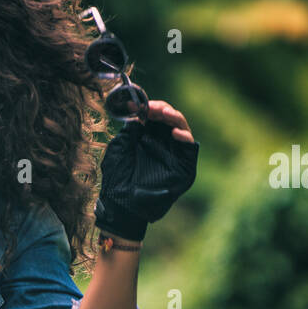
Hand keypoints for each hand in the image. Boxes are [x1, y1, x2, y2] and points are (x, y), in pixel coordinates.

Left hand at [95, 99, 198, 241]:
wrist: (121, 204)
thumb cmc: (117, 178)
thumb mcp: (120, 148)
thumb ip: (130, 130)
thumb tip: (136, 112)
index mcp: (147, 139)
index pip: (154, 117)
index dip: (148, 108)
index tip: (135, 104)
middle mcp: (162, 144)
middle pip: (169, 119)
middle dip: (161, 110)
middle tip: (151, 107)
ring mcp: (174, 155)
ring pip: (182, 128)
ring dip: (174, 117)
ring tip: (163, 113)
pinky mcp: (184, 167)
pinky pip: (190, 148)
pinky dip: (184, 137)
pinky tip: (174, 132)